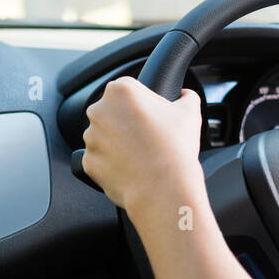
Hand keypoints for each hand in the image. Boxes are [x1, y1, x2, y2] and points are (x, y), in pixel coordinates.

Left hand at [81, 76, 204, 216]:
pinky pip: (102, 158)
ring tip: (146, 155)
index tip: (161, 119)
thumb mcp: (190, 112)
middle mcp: (99, 111)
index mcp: (120, 91)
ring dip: (123, 142)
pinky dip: (115, 163)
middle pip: (117, 111)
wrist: (164, 189)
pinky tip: (134, 167)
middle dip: (132, 122)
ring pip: (108, 135)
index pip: (134, 90)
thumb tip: (185, 95)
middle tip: (154, 137)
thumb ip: (186, 96)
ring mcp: (91, 138)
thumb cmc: (174, 148)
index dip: (151, 104)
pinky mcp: (88, 162)